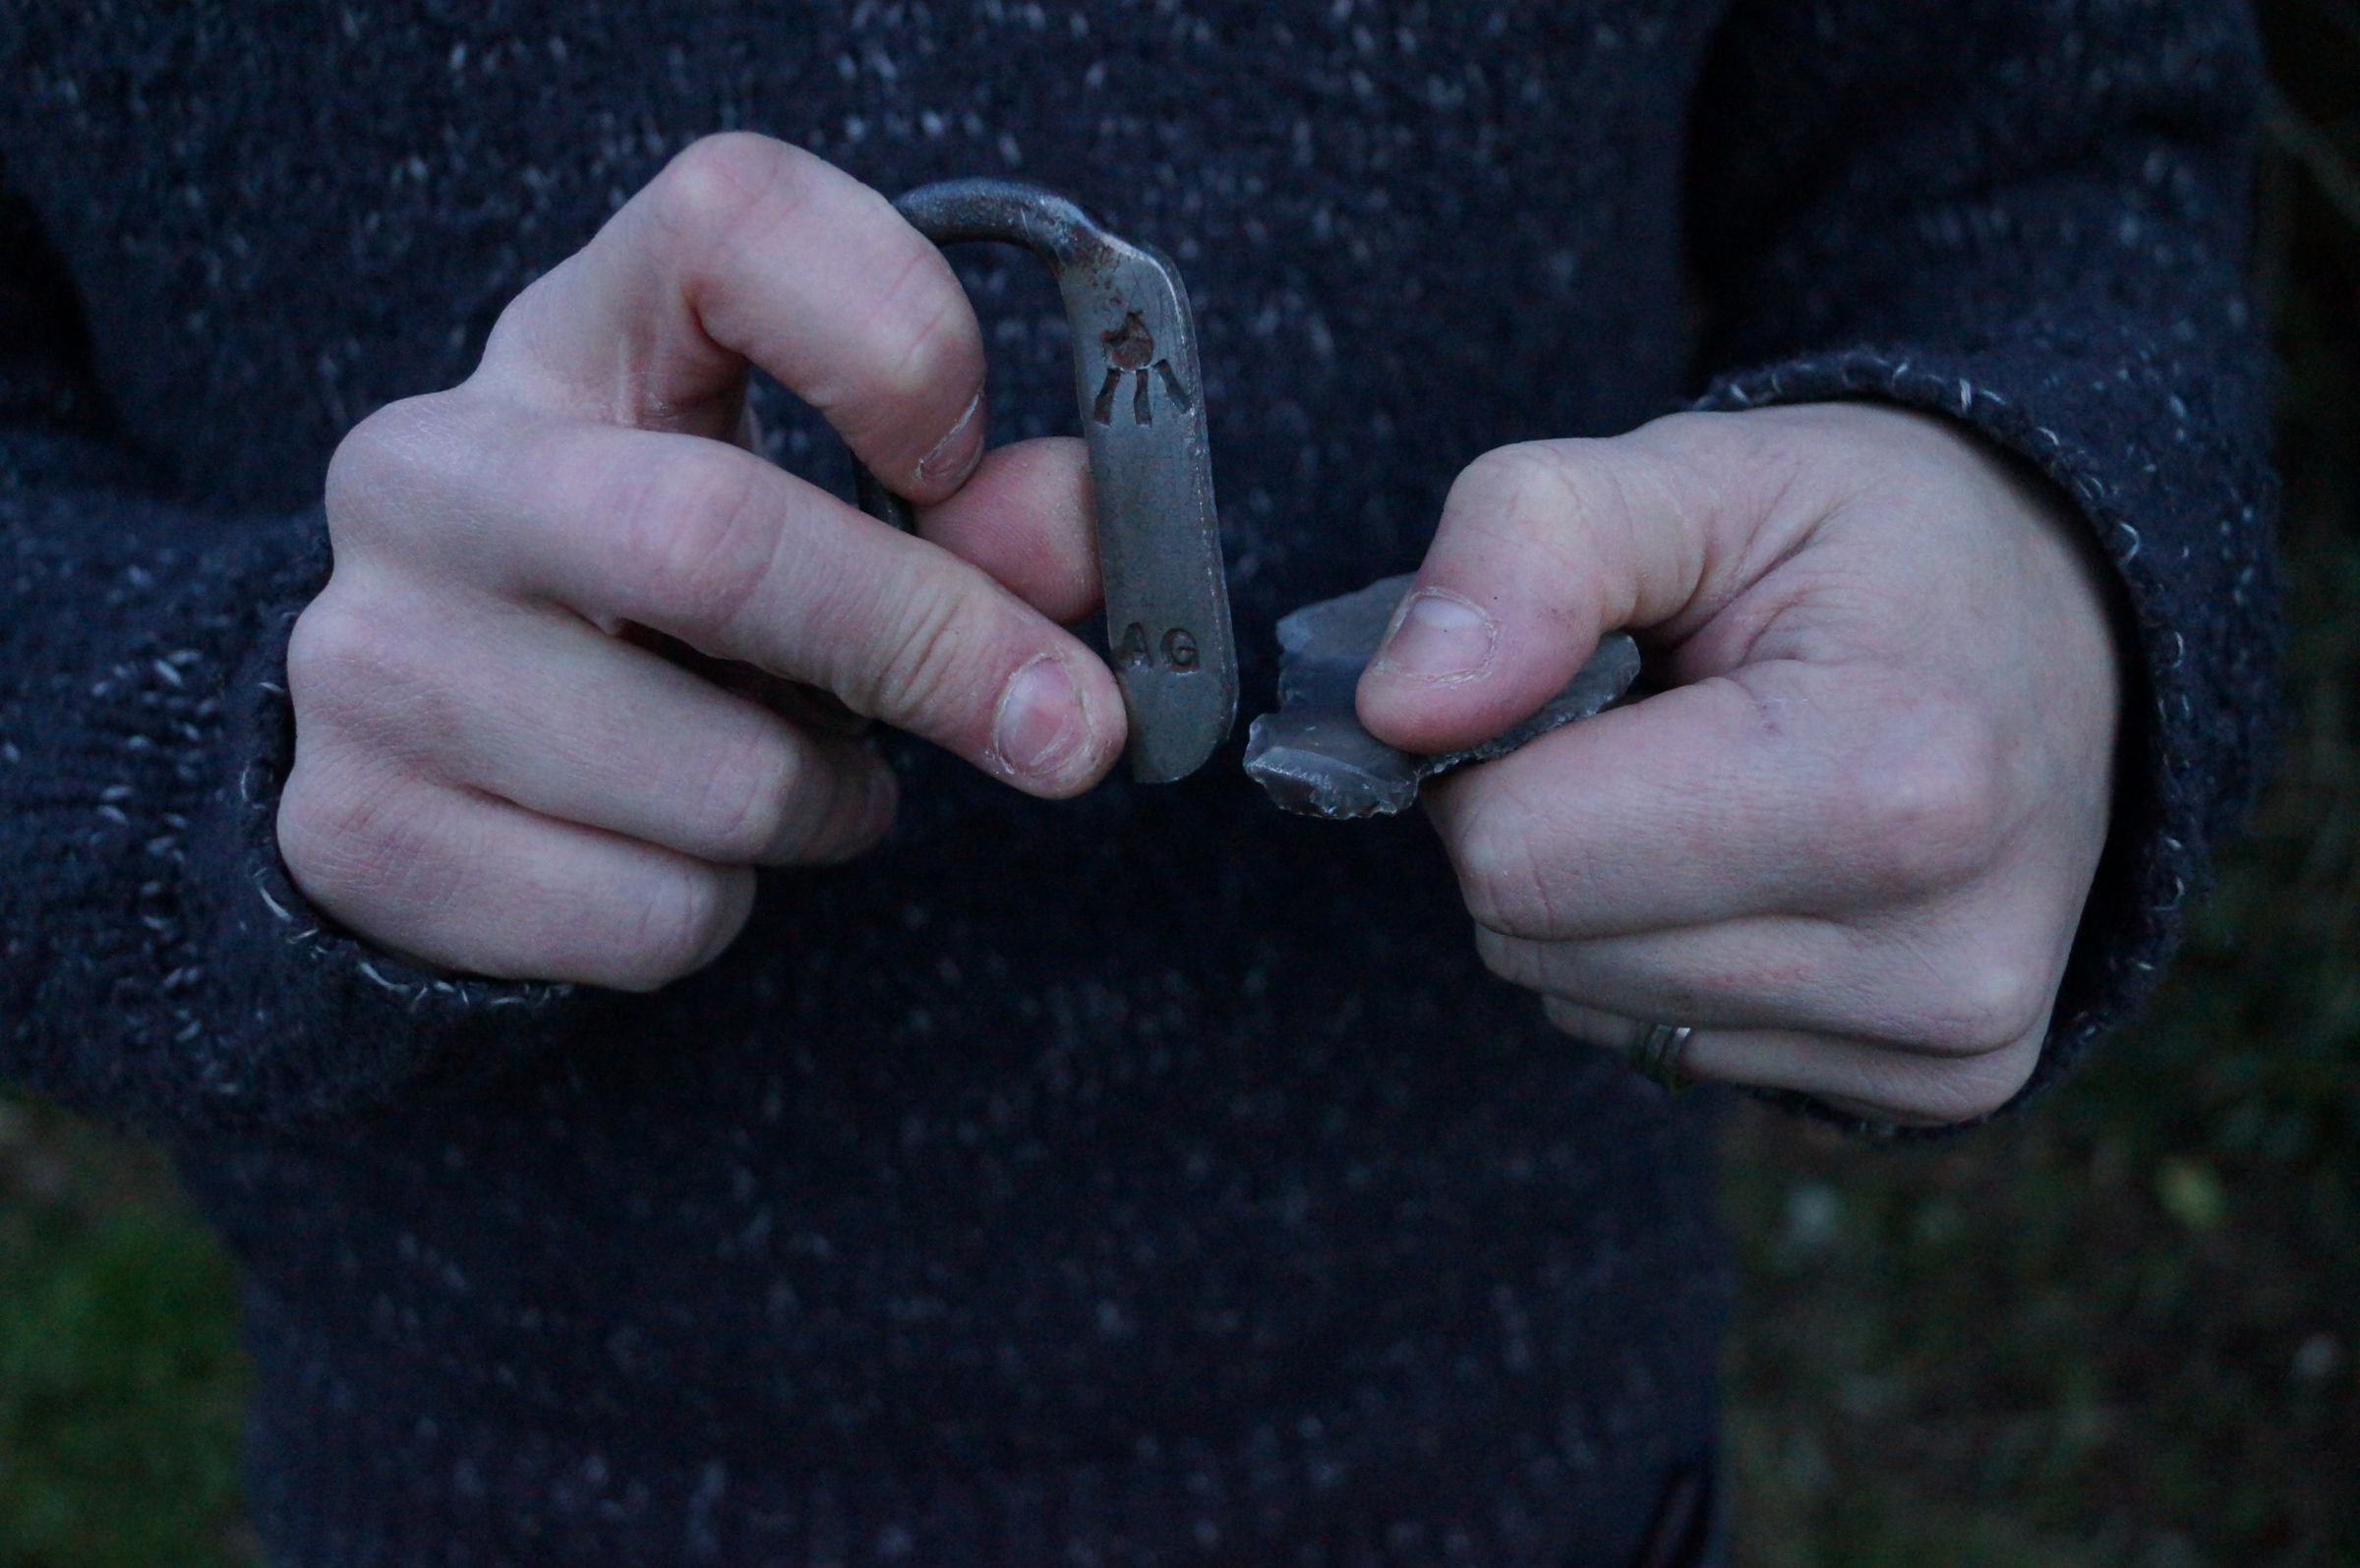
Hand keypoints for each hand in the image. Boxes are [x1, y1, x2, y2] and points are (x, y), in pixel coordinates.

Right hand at [280, 135, 1116, 989]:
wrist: (420, 745)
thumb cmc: (659, 607)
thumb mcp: (809, 516)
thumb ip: (974, 517)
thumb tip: (1093, 534)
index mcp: (574, 336)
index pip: (733, 221)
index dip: (897, 336)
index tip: (962, 462)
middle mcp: (437, 469)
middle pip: (717, 538)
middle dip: (934, 649)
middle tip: (1071, 730)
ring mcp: (371, 654)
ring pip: (719, 780)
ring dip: (829, 811)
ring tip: (788, 772)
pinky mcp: (362, 830)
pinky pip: (656, 915)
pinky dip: (727, 908)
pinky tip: (672, 848)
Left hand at [1357, 405, 2122, 1124]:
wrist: (2063, 620)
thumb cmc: (1867, 539)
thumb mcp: (1696, 472)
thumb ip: (1526, 548)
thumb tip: (1394, 712)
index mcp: (1895, 782)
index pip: (1514, 853)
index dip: (1490, 748)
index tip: (1591, 670)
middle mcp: (1940, 956)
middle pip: (1533, 942)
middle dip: (1543, 818)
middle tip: (1665, 719)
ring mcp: (1948, 1044)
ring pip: (1581, 1003)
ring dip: (1597, 890)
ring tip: (1726, 780)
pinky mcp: (1935, 1089)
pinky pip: (1660, 1047)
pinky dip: (1666, 949)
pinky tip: (1767, 859)